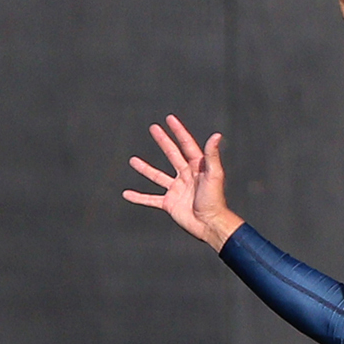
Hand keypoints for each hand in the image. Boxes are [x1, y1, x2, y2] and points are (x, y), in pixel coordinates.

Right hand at [123, 115, 243, 250]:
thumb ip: (212, 155)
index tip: (170, 119)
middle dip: (163, 141)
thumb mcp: (214, 175)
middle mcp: (186, 176)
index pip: (186, 144)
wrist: (210, 224)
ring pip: (157, 176)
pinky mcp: (169, 203)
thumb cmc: (215, 200)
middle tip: (153, 128)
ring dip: (145, 168)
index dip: (178, 131)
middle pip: (172, 154)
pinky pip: (150, 199)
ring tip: (133, 160)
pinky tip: (127, 193)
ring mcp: (176, 189)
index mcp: (197, 167)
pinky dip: (139, 197)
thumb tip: (216, 135)